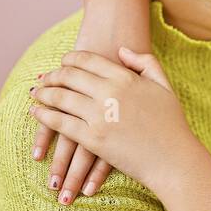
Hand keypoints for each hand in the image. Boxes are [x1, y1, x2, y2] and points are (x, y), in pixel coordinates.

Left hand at [29, 47, 200, 196]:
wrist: (174, 160)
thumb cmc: (172, 124)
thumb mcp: (163, 85)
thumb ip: (145, 62)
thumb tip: (122, 50)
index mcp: (125, 77)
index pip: (87, 60)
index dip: (70, 59)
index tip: (62, 62)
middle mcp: (110, 92)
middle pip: (69, 76)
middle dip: (53, 75)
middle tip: (43, 79)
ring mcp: (100, 116)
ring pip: (60, 98)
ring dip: (44, 94)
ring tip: (36, 94)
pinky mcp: (93, 139)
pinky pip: (60, 123)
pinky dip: (44, 116)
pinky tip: (37, 113)